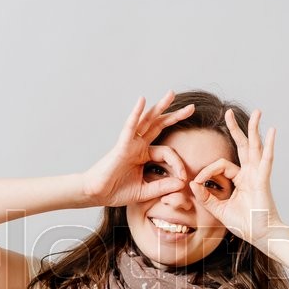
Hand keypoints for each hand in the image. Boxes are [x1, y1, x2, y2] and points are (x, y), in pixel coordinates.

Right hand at [82, 91, 194, 206]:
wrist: (97, 194)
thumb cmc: (117, 191)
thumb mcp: (146, 191)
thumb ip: (163, 187)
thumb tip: (182, 183)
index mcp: (144, 155)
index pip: (168, 152)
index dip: (178, 164)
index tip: (184, 177)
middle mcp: (138, 145)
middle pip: (159, 126)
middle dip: (175, 116)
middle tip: (191, 108)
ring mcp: (130, 143)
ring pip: (147, 121)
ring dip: (160, 107)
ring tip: (171, 94)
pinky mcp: (121, 146)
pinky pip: (130, 127)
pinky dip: (136, 113)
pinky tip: (142, 100)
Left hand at [189, 108, 284, 246]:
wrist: (260, 235)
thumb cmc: (245, 224)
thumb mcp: (219, 210)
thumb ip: (206, 197)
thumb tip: (192, 184)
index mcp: (240, 179)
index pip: (221, 165)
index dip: (207, 171)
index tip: (196, 182)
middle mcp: (250, 173)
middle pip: (242, 145)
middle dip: (235, 128)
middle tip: (228, 112)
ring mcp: (258, 175)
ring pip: (255, 147)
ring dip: (254, 129)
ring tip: (258, 112)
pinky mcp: (263, 180)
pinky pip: (266, 160)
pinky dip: (269, 145)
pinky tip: (271, 131)